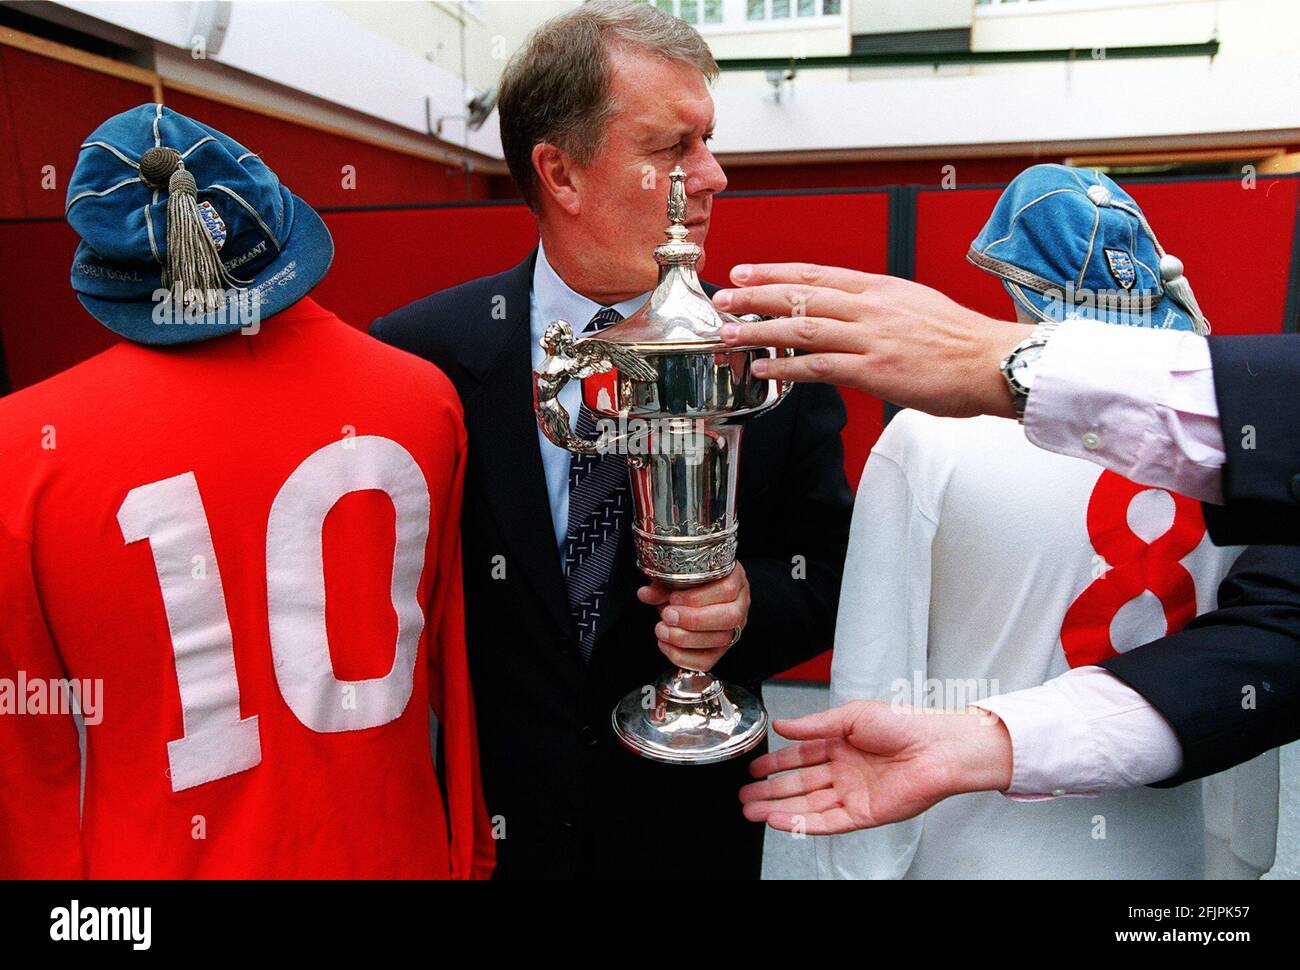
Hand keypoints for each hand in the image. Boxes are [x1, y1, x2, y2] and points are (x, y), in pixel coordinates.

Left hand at [636, 562, 749, 671]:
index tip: (673, 598)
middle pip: (728, 618)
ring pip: (720, 640)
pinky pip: (707, 661)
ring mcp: (733, 629)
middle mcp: (740, 605)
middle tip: (667, 616)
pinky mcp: (721, 649)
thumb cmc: (694, 582)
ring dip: (685, 638)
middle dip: (693, 619)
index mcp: (734, 579)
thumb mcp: (679, 577)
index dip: (697, 597)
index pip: (726, 590)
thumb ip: (663, 585)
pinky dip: (683, 657)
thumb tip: (645, 594)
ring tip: (662, 630)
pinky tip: (665, 645)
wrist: (702, 594)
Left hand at [712, 263, 1034, 418]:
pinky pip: (820, 366)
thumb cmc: (960, 340)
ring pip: (802, 328)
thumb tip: (847, 313)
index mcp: (879, 288)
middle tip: (723, 299)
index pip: (815, 273)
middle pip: (800, 295)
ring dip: (759, 329)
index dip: (774, 272)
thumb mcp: (915, 305)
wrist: (992, 361)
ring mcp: (871, 338)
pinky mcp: (875, 370)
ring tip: (729, 333)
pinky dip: (787, 367)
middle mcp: (870, 307)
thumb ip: (876, 308)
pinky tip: (764, 367)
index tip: (745, 273)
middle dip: (755, 296)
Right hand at [738, 701, 1012, 834]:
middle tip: (744, 796)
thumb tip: (782, 725)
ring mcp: (853, 794)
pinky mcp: (864, 814)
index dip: (776, 763)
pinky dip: (803, 823)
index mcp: (841, 744)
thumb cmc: (904, 724)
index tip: (754, 769)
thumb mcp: (852, 715)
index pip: (801, 757)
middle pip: (799, 784)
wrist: (938, 747)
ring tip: (751, 810)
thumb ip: (814, 725)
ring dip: (779, 808)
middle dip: (770, 791)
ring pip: (808, 805)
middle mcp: (845, 771)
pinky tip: (780, 820)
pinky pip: (828, 822)